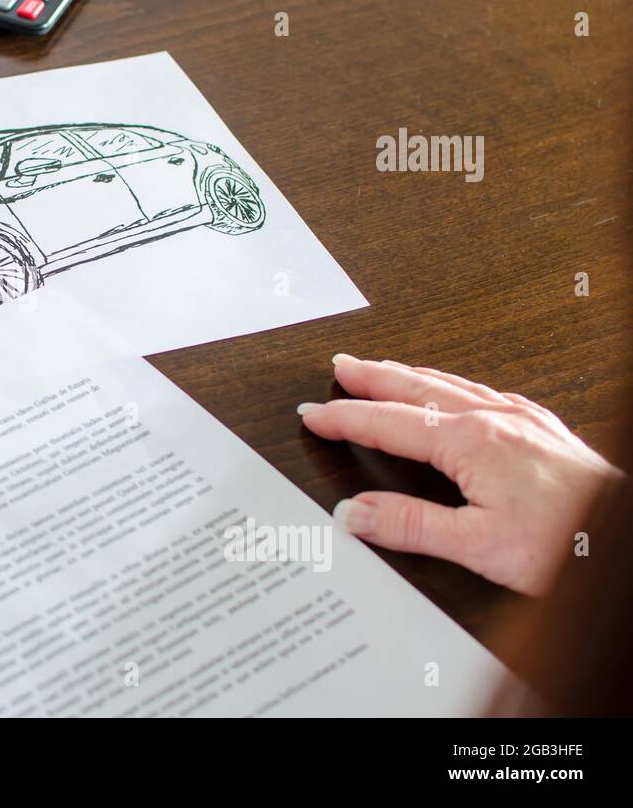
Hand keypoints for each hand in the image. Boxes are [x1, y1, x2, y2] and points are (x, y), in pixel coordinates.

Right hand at [298, 355, 622, 594]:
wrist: (627, 537)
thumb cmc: (569, 545)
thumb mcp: (478, 546)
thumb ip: (411, 526)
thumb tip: (356, 513)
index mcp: (471, 442)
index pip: (389, 424)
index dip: (346, 418)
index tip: (313, 415)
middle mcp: (494, 419)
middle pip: (415, 388)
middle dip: (371, 377)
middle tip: (338, 367)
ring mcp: (521, 419)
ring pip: (449, 384)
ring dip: (407, 374)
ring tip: (381, 368)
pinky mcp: (541, 428)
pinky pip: (480, 391)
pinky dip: (448, 384)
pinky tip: (452, 389)